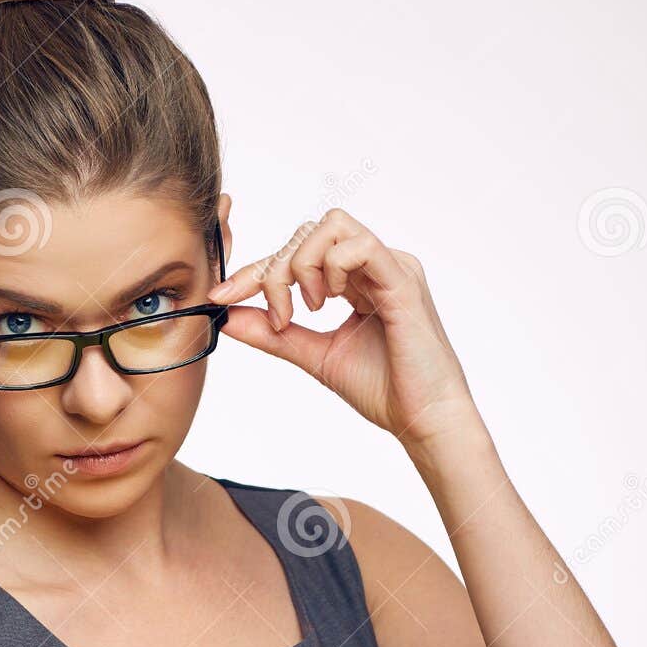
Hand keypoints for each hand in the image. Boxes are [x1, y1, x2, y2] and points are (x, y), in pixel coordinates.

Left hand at [208, 209, 481, 455]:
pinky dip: (333, 268)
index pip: (298, 255)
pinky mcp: (403, 281)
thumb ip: (274, 335)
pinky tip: (332, 303)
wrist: (423, 420)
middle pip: (309, 232)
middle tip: (279, 317)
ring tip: (309, 309)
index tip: (223, 297)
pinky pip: (360, 246)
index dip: (256, 271)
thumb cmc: (385, 389)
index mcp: (358, 281)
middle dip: (276, 270)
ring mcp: (391, 267)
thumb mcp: (315, 356)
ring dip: (303, 265)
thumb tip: (227, 319)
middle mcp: (375, 266)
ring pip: (332, 227)